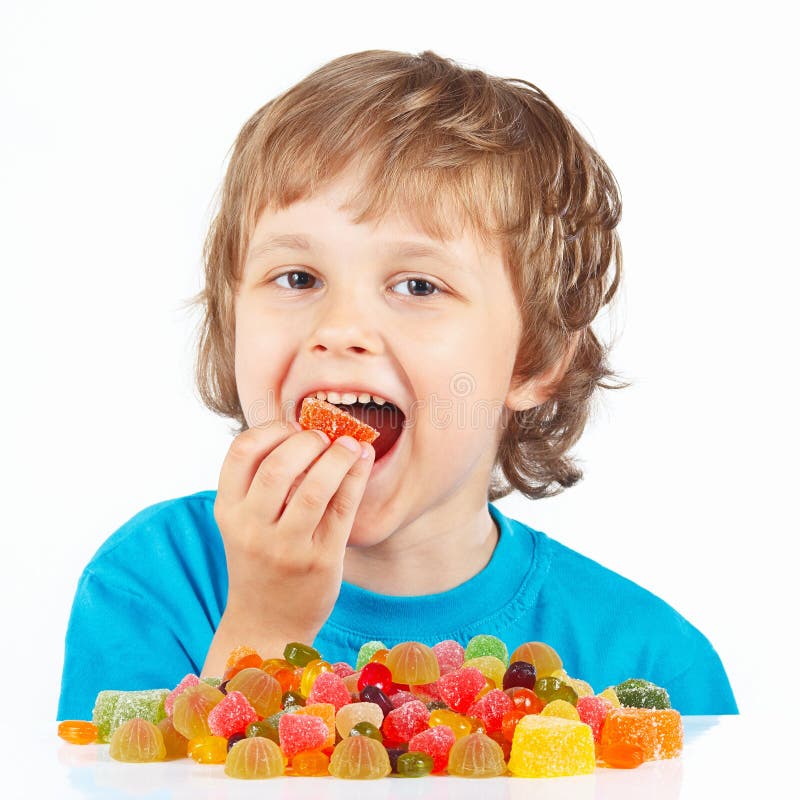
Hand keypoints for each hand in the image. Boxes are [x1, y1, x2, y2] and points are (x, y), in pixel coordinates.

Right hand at [213, 419, 374, 651]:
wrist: (266, 626)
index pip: (241, 453)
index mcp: (228, 511)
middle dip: (307, 441)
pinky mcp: (319, 561)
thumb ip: (263, 483)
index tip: (292, 425)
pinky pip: (342, 509)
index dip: (271, 429)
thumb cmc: (260, 562)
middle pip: (277, 467)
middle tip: (324, 436)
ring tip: (350, 445)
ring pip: (314, 488)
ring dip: (337, 457)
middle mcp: (251, 529)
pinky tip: (362, 461)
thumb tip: (311, 431)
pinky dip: (355, 478)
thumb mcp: (244, 523)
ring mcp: (286, 548)